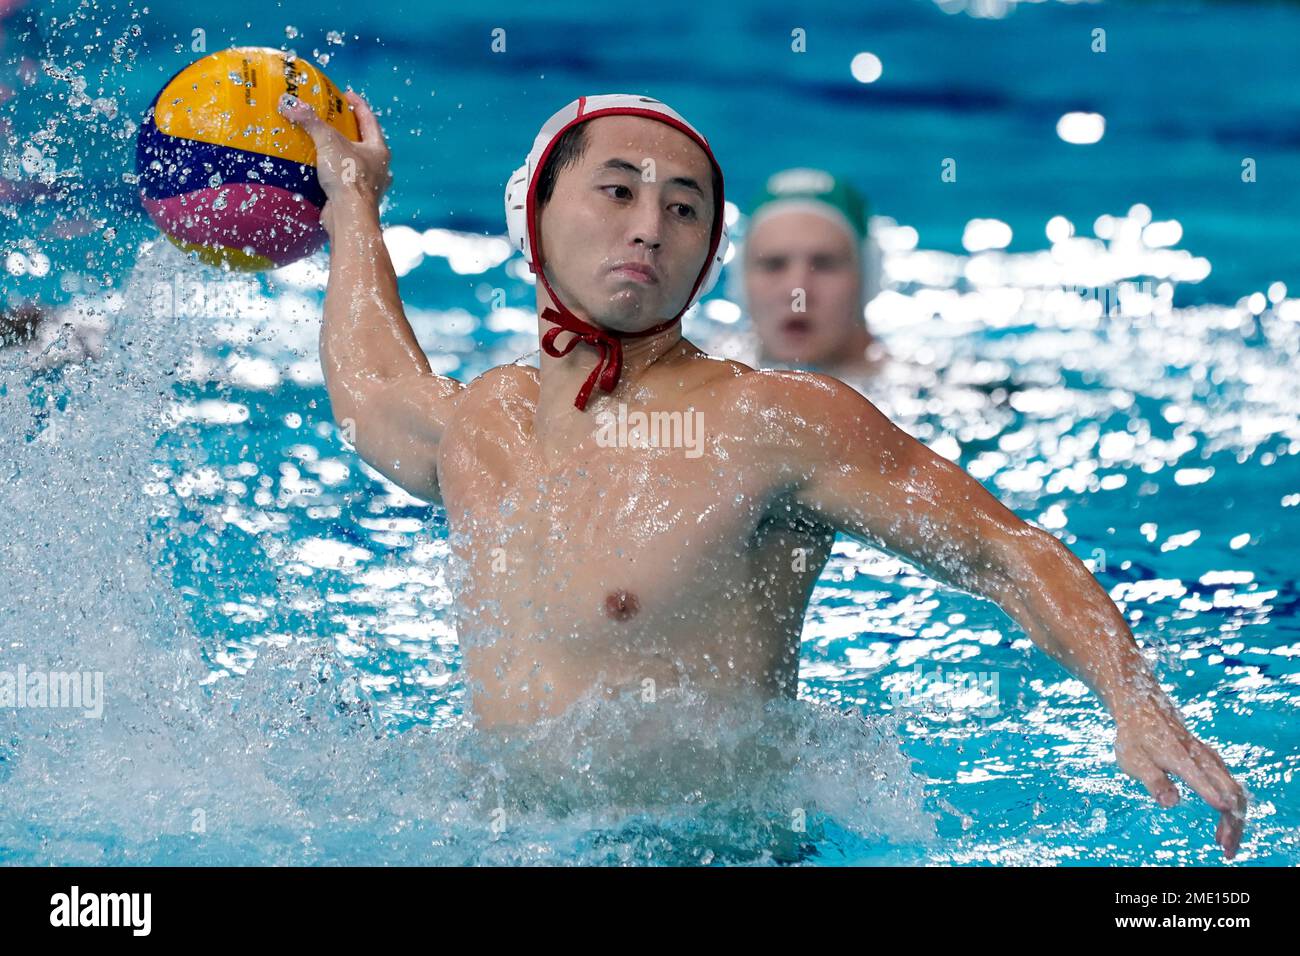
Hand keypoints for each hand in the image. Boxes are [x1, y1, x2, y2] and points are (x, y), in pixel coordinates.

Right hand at [276, 88, 392, 233]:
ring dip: (345, 154)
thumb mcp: (328, 142)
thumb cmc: (347, 177)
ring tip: (329, 145)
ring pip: (359, 164)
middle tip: (337, 120)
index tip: (347, 95)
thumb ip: (310, 122)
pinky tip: (323, 172)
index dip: (358, 105)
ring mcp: (370, 186)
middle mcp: (379, 168)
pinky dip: (336, 174)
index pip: (369, 120)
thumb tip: (288, 102)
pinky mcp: (357, 200)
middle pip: (366, 142)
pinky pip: (347, 181)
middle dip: (352, 130)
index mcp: (379, 150)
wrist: (350, 217)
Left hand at [1112, 688, 1247, 858]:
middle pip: (1230, 790)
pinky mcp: (1211, 759)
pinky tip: (1225, 819)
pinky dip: (1232, 805)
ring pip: (1234, 788)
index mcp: (1180, 757)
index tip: (1223, 822)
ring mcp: (1209, 757)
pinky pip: (1230, 783)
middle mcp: (1201, 756)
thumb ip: (1153, 781)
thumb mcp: (1133, 759)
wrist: (1142, 706)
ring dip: (1235, 817)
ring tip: (1225, 842)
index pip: (1203, 780)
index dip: (1215, 801)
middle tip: (1227, 849)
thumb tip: (1171, 803)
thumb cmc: (1135, 736)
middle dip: (1233, 822)